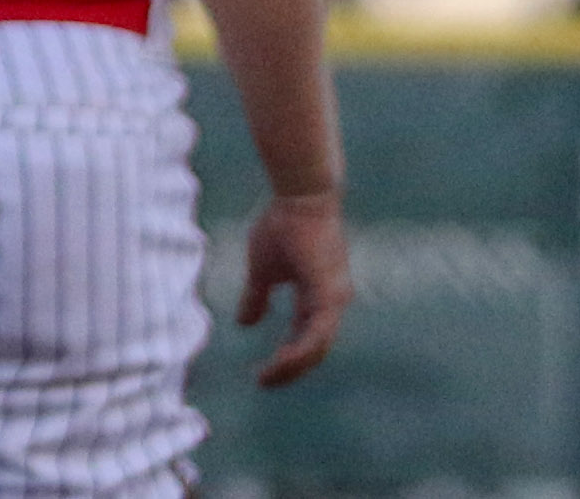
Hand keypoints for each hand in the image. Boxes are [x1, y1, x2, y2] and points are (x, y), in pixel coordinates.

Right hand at [236, 189, 351, 385]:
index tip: (263, 373)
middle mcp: (332, 301)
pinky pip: (317, 334)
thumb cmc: (283, 225)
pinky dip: (300, 351)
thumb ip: (257, 297)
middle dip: (289, 370)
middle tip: (265, 382)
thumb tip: (244, 324)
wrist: (300, 197)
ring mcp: (334, 298)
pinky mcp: (329, 294)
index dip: (286, 359)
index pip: (306, 339)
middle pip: (314, 349)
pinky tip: (281, 361)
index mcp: (319, 297)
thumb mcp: (263, 269)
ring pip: (317, 346)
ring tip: (268, 377)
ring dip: (293, 366)